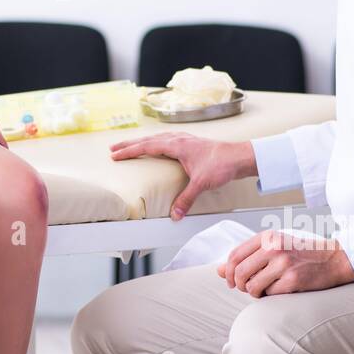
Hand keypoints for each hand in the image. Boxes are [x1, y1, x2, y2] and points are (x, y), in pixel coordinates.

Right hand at [109, 132, 252, 219]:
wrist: (240, 156)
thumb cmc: (222, 165)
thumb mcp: (201, 184)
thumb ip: (186, 199)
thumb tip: (174, 215)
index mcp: (177, 145)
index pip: (147, 146)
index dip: (129, 151)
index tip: (115, 154)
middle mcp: (179, 139)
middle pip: (148, 139)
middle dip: (130, 144)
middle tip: (113, 148)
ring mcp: (185, 139)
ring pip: (157, 138)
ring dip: (142, 142)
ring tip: (131, 146)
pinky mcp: (191, 143)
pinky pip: (167, 139)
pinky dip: (156, 142)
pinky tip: (158, 146)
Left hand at [217, 229, 353, 296]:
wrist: (334, 259)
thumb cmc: (300, 254)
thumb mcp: (273, 248)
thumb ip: (246, 257)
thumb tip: (217, 271)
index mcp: (267, 237)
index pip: (234, 255)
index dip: (227, 272)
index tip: (230, 281)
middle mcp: (273, 247)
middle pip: (239, 272)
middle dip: (237, 285)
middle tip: (244, 289)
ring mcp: (283, 263)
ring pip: (251, 286)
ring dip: (253, 292)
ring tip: (262, 290)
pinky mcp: (292, 279)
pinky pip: (268, 294)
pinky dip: (269, 296)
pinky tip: (277, 290)